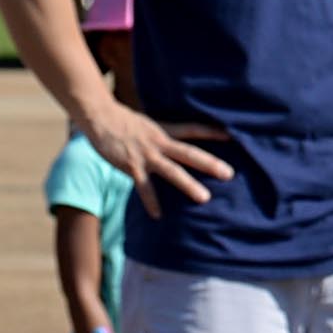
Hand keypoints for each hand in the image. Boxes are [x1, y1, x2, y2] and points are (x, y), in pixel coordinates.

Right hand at [81, 100, 231, 204]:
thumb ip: (166, 133)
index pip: (193, 129)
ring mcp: (146, 155)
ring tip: (204, 198)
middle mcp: (159, 142)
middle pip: (189, 153)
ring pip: (171, 171)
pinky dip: (151, 201)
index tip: (232, 136)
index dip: (212, 132)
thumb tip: (180, 143)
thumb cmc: (125, 123)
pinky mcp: (131, 166)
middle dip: (209, 164)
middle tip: (229, 174)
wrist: (99, 117)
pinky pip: (144, 187)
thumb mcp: (150, 124)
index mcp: (165, 131)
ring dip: (188, 184)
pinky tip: (158, 215)